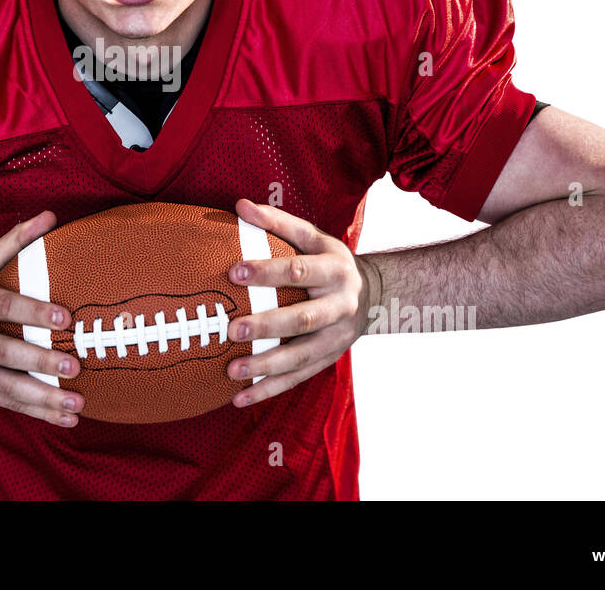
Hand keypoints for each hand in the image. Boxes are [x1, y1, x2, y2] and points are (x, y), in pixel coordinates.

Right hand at [0, 211, 85, 425]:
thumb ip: (14, 242)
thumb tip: (50, 217)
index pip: (3, 305)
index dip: (33, 311)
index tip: (65, 317)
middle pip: (3, 351)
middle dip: (40, 361)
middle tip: (74, 366)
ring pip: (4, 386)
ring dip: (42, 398)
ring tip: (76, 403)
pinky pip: (4, 402)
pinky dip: (36, 412)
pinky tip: (65, 417)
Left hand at [225, 199, 379, 406]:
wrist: (372, 297)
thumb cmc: (328, 261)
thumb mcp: (313, 237)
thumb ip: (278, 222)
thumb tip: (240, 206)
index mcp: (335, 271)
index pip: (300, 270)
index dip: (268, 271)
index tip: (235, 271)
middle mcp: (339, 306)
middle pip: (302, 319)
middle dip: (268, 325)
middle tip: (233, 328)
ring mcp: (335, 339)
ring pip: (301, 357)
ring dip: (266, 366)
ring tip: (232, 369)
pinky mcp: (328, 361)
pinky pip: (297, 378)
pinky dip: (269, 389)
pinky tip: (239, 397)